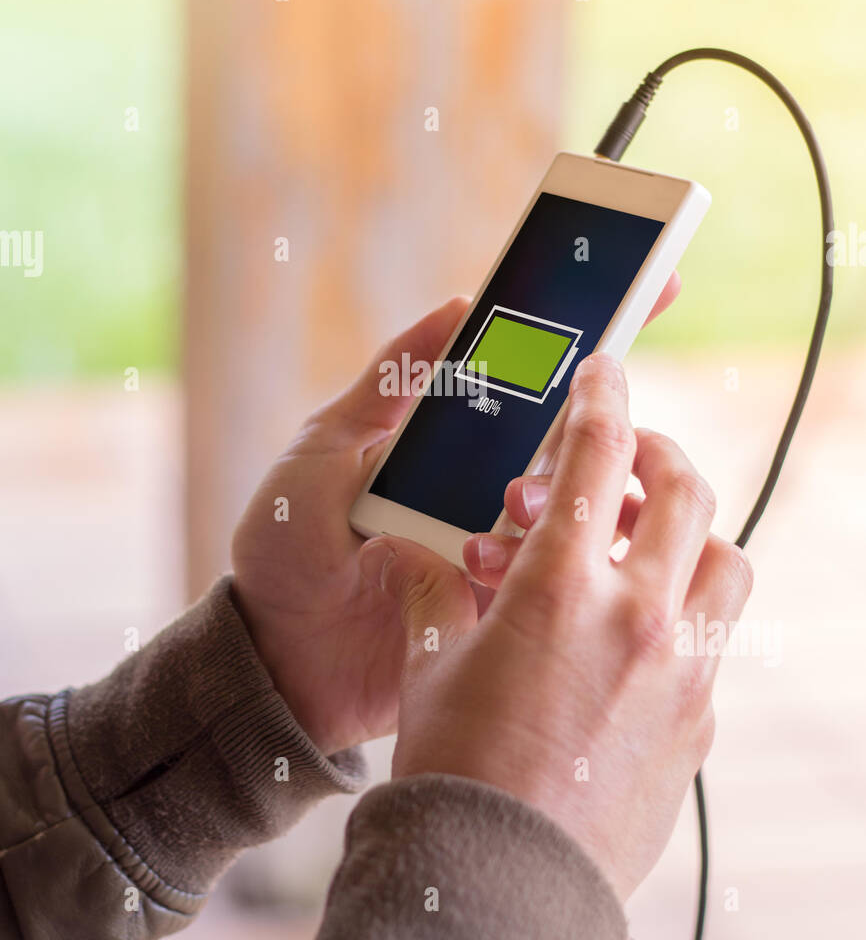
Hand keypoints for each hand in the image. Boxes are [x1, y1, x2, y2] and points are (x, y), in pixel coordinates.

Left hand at [230, 275, 679, 759]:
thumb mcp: (325, 447)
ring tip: (508, 504)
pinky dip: (552, 562)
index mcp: (458, 445)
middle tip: (540, 441)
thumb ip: (389, 381)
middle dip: (593, 429)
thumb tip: (461, 304)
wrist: (271, 652)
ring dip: (568, 494)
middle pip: (580, 444)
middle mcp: (493, 493)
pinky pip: (559, 581)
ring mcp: (506, 553)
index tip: (653, 287)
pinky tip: (495, 558)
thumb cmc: (286, 544)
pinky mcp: (507, 612)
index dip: (595, 341)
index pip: (539, 384)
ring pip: (584, 510)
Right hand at [358, 353, 751, 903]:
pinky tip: (627, 641)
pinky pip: (711, 643)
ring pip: (724, 563)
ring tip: (635, 548)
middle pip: (686, 492)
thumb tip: (429, 557)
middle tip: (622, 460)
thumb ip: (436, 590)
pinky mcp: (699, 723)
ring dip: (687, 537)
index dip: (601, 398)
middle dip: (655, 454)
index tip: (605, 371)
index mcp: (562, 586)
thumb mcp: (430, 660)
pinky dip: (681, 616)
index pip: (596, 455)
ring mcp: (683, 673)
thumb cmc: (453, 767)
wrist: (501, 881)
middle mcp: (640, 618)